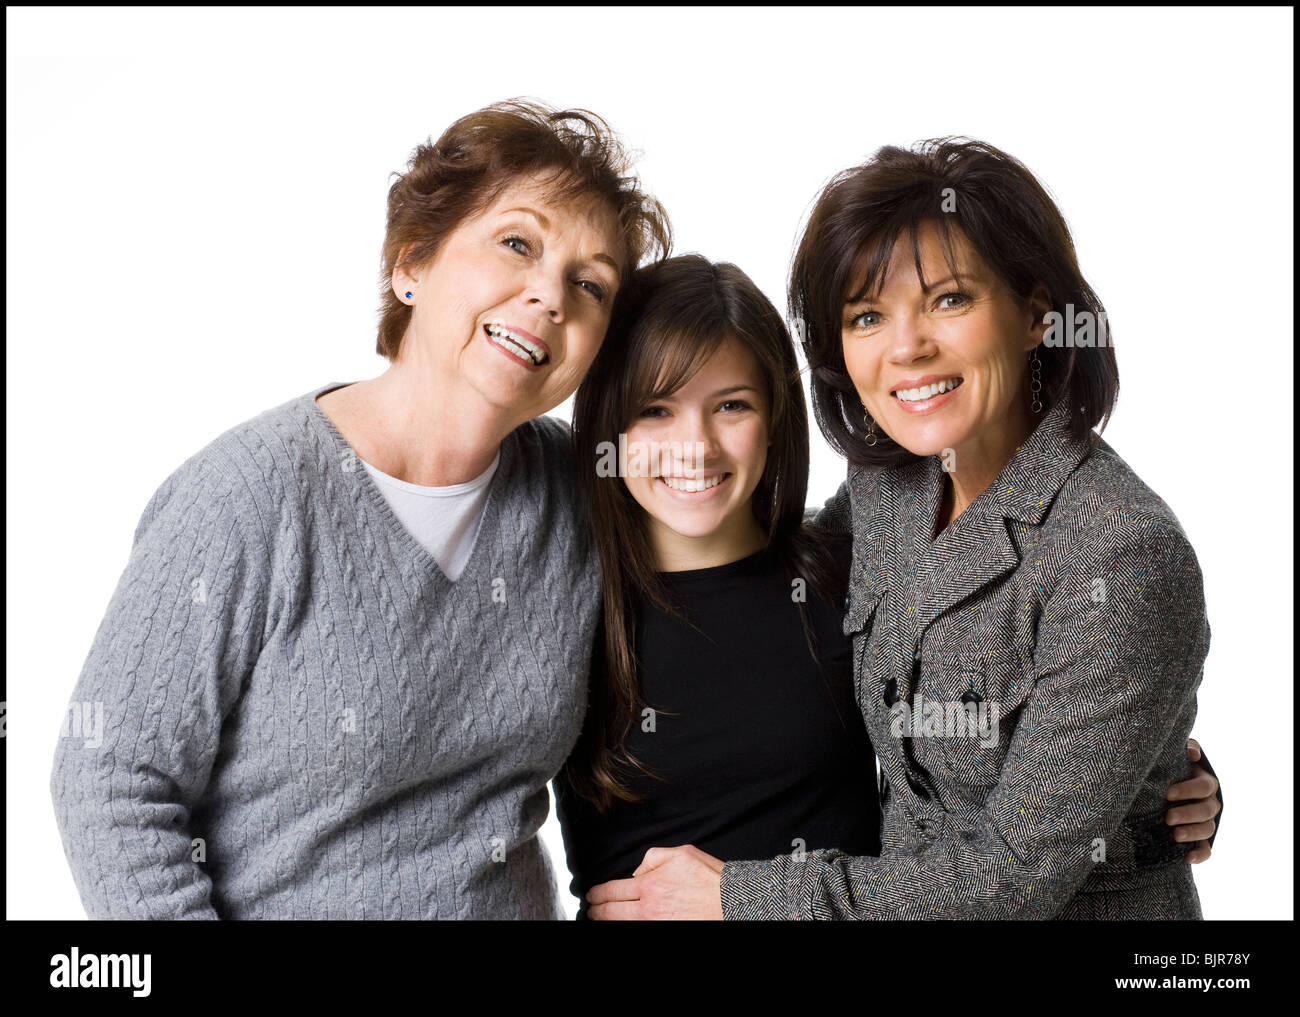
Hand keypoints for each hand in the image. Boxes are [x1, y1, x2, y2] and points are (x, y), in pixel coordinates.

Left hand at [586, 845, 724, 919]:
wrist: (730, 900)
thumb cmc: (708, 877)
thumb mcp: (680, 853)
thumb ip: (652, 858)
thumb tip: (637, 872)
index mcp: (649, 885)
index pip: (613, 891)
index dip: (598, 894)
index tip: (591, 895)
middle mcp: (649, 908)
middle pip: (612, 913)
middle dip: (597, 912)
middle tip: (590, 911)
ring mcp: (656, 923)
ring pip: (623, 925)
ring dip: (608, 922)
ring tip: (601, 919)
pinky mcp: (666, 930)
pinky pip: (640, 930)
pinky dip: (628, 928)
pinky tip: (625, 924)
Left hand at [1165, 738, 1219, 863]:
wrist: (1165, 789)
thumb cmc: (1171, 770)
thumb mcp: (1176, 758)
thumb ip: (1183, 751)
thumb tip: (1192, 753)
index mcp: (1205, 782)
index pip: (1204, 786)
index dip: (1188, 790)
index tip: (1168, 794)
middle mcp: (1209, 803)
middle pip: (1206, 810)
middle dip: (1188, 814)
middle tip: (1169, 818)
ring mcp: (1206, 822)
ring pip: (1208, 829)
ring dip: (1193, 833)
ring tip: (1175, 836)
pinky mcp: (1200, 839)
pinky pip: (1206, 849)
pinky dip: (1199, 854)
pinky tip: (1186, 857)